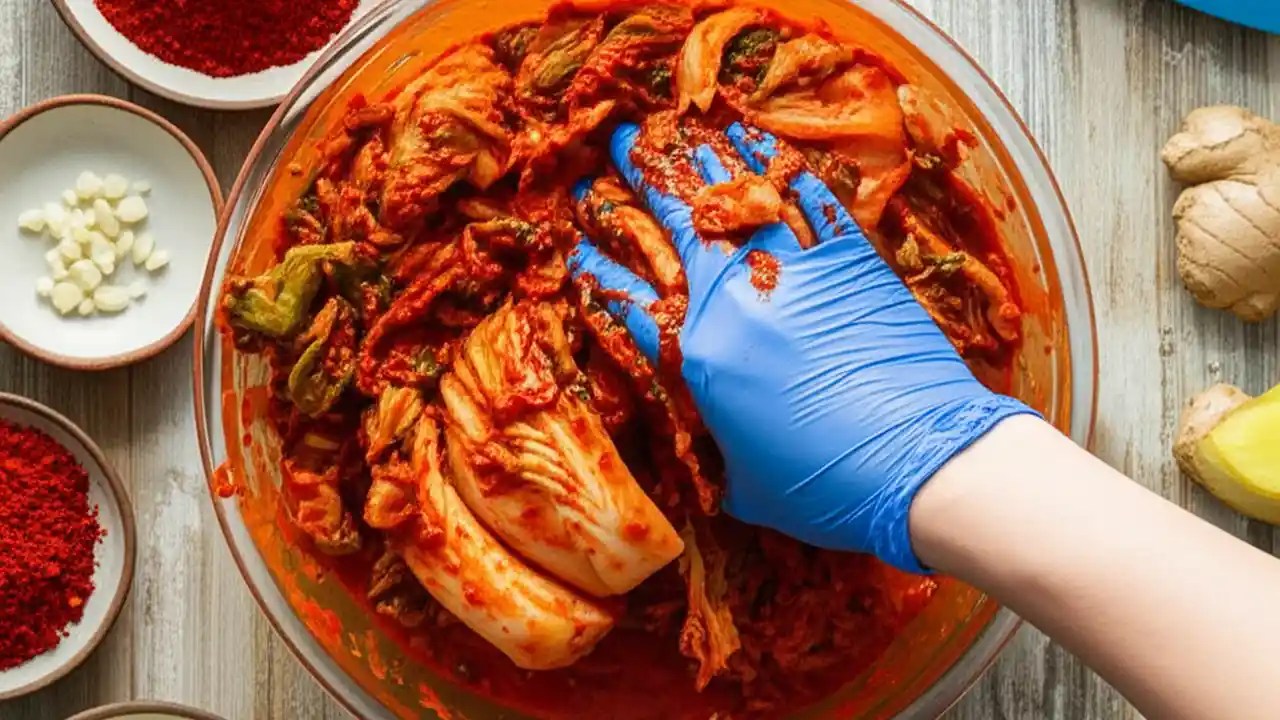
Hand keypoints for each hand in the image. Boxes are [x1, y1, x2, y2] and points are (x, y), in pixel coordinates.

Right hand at [568, 121, 1034, 571]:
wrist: (921, 463)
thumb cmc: (827, 487)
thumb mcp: (744, 483)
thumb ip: (714, 449)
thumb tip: (710, 441)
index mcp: (699, 356)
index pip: (629, 297)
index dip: (598, 263)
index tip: (579, 236)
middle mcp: (737, 301)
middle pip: (678, 222)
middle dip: (646, 176)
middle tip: (627, 144)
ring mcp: (795, 273)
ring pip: (740, 196)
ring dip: (709, 158)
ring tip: (687, 130)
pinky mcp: (850, 262)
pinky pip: (808, 199)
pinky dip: (781, 168)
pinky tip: (761, 145)